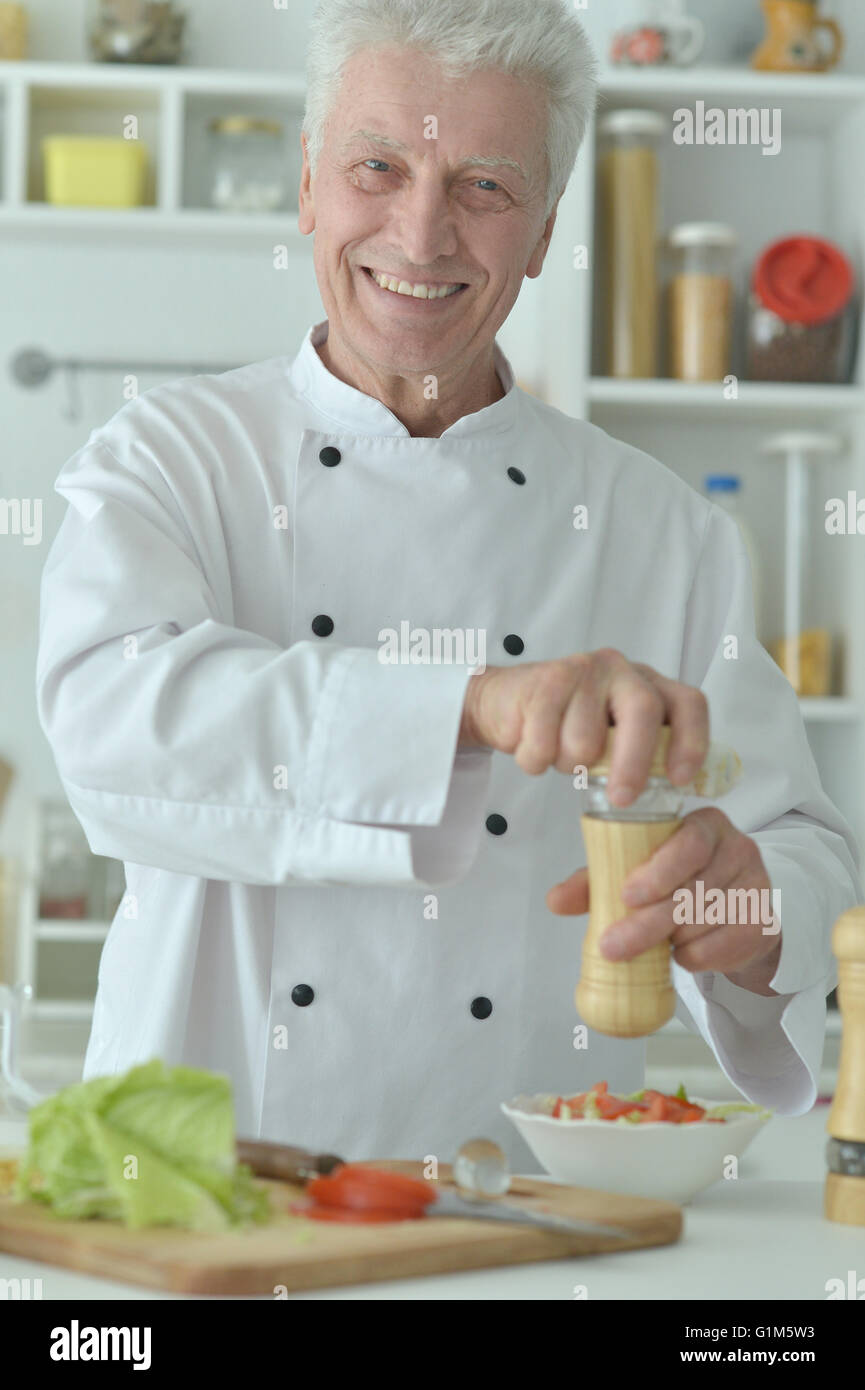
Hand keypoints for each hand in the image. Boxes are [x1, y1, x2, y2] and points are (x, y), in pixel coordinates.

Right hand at [460, 648, 708, 805]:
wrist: (508, 699)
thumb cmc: (567, 724)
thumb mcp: (613, 737)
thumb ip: (641, 754)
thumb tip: (665, 794)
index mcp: (649, 685)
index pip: (688, 704)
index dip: (691, 742)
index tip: (678, 780)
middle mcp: (621, 671)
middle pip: (642, 713)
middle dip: (632, 765)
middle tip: (620, 799)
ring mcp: (584, 671)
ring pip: (586, 741)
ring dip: (567, 764)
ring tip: (558, 752)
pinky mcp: (546, 680)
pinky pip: (544, 742)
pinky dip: (535, 760)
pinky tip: (532, 747)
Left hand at [547, 807, 781, 995]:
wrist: (735, 913)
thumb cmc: (679, 883)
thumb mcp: (637, 874)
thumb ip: (597, 881)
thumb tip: (555, 900)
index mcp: (705, 824)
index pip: (690, 841)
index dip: (659, 870)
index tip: (627, 895)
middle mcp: (738, 847)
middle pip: (691, 889)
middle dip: (648, 922)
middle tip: (613, 946)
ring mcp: (757, 884)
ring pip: (705, 920)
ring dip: (670, 940)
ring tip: (655, 944)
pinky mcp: (764, 922)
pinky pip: (723, 946)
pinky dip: (694, 956)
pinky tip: (681, 953)